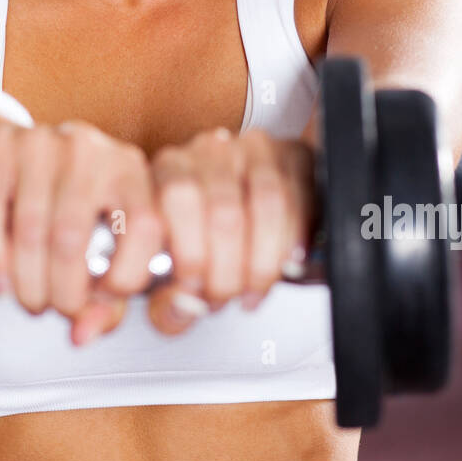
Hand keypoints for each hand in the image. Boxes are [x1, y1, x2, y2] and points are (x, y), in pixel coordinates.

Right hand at [0, 119, 164, 339]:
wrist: (16, 148)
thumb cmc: (67, 197)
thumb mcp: (104, 234)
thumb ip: (107, 292)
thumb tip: (84, 333)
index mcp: (129, 170)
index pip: (145, 226)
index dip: (126, 276)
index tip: (105, 298)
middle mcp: (90, 152)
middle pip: (74, 238)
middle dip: (62, 292)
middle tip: (55, 309)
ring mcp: (41, 145)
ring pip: (31, 229)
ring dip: (27, 282)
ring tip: (30, 299)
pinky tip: (0, 279)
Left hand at [145, 127, 315, 334]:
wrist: (249, 193)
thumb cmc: (204, 234)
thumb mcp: (174, 268)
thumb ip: (167, 302)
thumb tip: (183, 312)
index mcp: (161, 173)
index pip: (163, 210)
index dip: (185, 261)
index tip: (191, 294)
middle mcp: (202, 152)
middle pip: (221, 214)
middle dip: (227, 273)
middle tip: (222, 299)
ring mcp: (248, 148)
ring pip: (267, 204)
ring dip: (263, 261)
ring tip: (250, 290)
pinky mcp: (290, 153)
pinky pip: (300, 198)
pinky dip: (293, 241)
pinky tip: (283, 265)